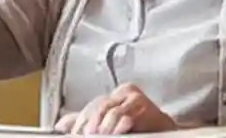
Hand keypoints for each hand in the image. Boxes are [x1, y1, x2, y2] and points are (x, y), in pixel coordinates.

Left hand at [55, 83, 177, 134]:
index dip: (80, 120)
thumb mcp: (109, 125)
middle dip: (88, 123)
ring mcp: (135, 99)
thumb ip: (86, 122)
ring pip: (112, 111)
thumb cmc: (138, 129)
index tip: (74, 133)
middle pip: (100, 105)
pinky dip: (118, 125)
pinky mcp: (146, 107)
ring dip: (102, 127)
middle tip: (83, 136)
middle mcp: (125, 93)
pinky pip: (127, 116)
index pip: (93, 104)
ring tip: (97, 136)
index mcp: (115, 95)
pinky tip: (115, 133)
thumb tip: (61, 125)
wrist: (165, 132)